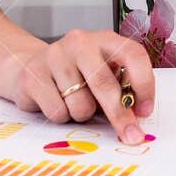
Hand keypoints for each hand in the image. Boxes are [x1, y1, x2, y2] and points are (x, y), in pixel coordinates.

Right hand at [8, 30, 155, 142]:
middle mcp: (81, 42)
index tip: (145, 111)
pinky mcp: (33, 75)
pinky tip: (56, 102)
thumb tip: (136, 119)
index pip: (133, 54)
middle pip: (105, 84)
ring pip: (80, 105)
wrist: (31, 66)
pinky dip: (61, 117)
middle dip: (120, 116)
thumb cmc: (77, 75)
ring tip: (74, 102)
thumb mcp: (103, 75)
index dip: (144, 84)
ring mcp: (55, 56)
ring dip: (82, 115)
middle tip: (130, 136)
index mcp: (106, 39)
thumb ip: (120, 90)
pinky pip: (57, 112)